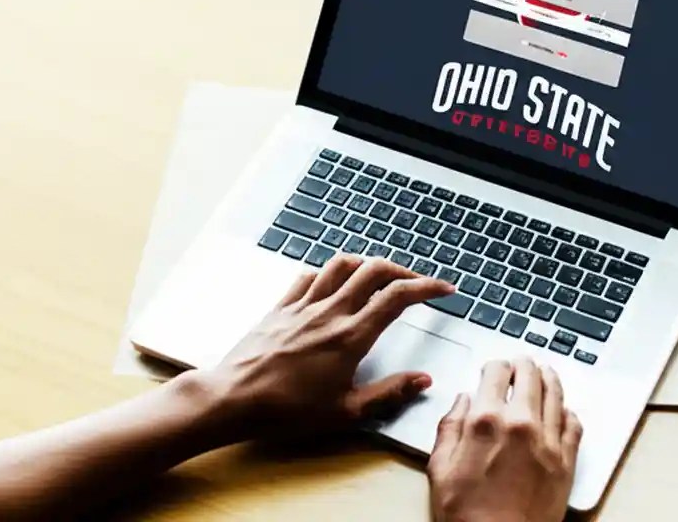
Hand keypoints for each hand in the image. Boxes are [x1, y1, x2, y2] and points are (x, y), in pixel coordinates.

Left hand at [195, 255, 454, 441]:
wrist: (234, 398)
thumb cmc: (288, 411)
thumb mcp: (346, 412)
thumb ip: (389, 393)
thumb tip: (423, 381)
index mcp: (351, 337)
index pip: (398, 297)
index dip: (427, 287)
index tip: (444, 289)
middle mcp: (330, 312)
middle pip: (374, 269)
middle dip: (402, 270)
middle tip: (416, 283)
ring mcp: (303, 305)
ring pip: (341, 264)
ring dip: (366, 264)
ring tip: (378, 277)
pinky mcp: (281, 307)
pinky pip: (309, 276)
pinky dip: (329, 274)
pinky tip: (332, 286)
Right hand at [428, 358, 582, 521]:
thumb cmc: (467, 517)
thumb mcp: (440, 470)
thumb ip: (449, 428)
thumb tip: (462, 402)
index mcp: (485, 421)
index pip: (496, 372)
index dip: (494, 366)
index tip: (494, 369)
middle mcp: (520, 423)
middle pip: (529, 375)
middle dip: (524, 365)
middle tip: (522, 364)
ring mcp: (548, 440)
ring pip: (555, 393)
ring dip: (549, 378)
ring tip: (546, 373)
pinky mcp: (567, 460)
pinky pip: (574, 423)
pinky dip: (568, 411)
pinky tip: (563, 410)